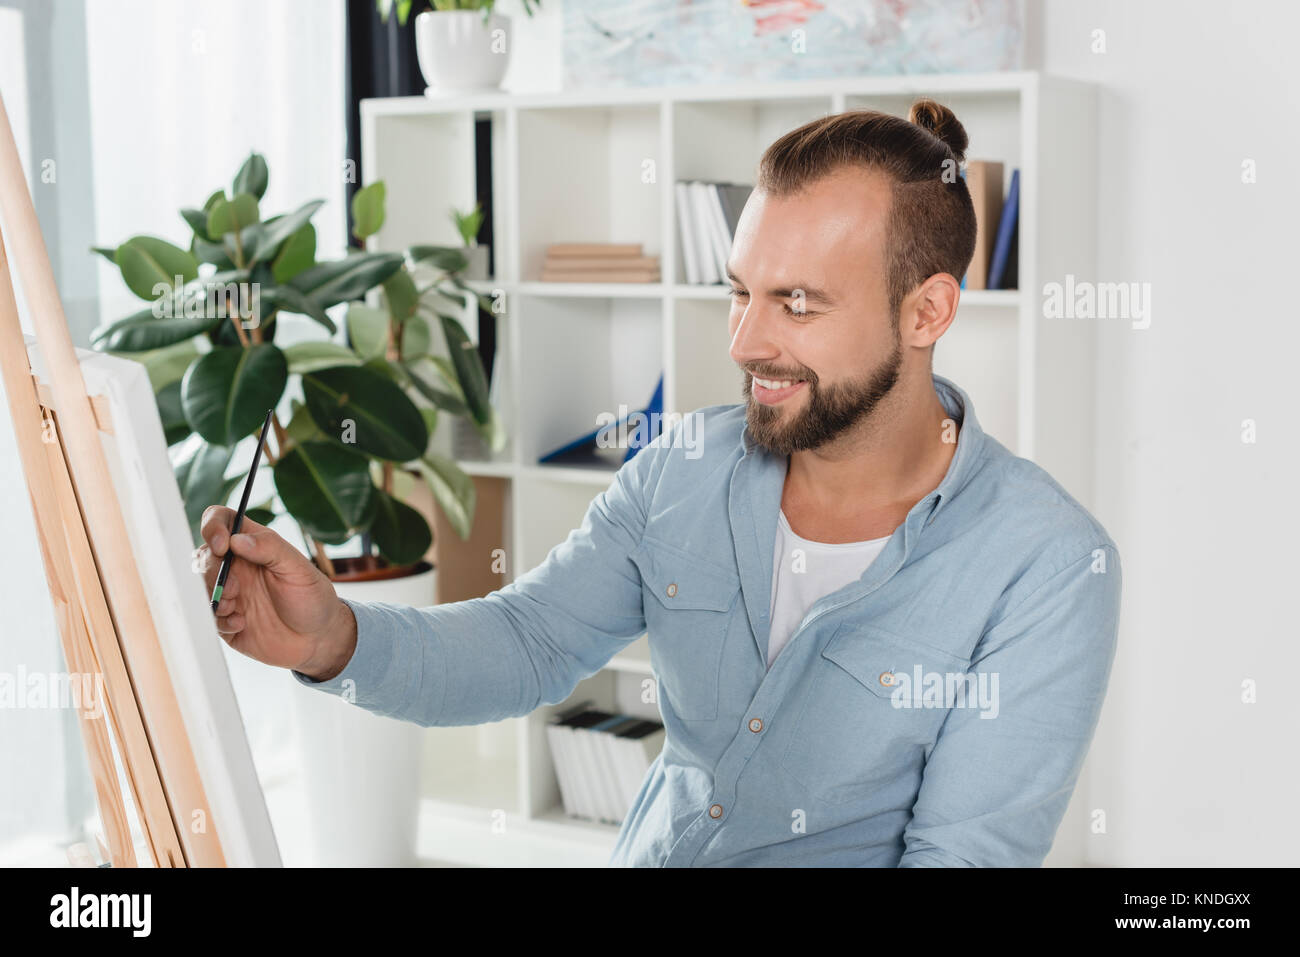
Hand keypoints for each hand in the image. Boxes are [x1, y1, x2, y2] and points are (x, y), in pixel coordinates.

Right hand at [198, 506, 356, 679]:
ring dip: (214, 597)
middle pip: (204, 555)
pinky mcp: (225, 621)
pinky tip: (242, 624)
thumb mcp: (299, 569)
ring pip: (199, 586)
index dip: (213, 527)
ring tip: (237, 608)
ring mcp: (229, 594)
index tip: (221, 546)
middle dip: (212, 571)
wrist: (317, 640)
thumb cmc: (312, 598)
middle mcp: (237, 567)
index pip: (222, 521)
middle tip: (235, 588)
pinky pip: (207, 617)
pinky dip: (219, 621)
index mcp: (254, 546)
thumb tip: (236, 538)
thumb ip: (270, 548)